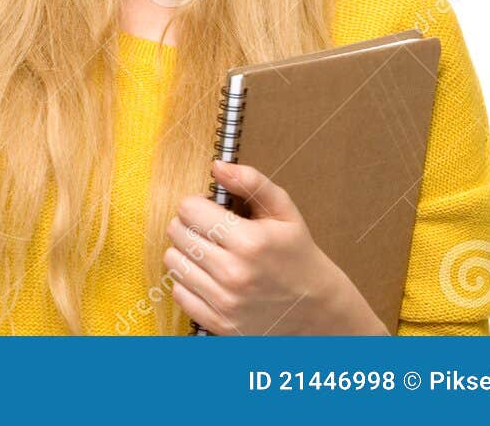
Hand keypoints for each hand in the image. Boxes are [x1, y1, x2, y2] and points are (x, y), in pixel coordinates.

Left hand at [162, 160, 386, 334]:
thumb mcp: (284, 212)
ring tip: (209, 253)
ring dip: (186, 253)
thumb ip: (251, 182)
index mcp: (250, 242)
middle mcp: (234, 273)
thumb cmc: (297, 255)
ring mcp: (225, 302)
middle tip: (211, 232)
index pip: (188, 209)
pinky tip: (209, 277)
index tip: (211, 211)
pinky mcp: (219, 324)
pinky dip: (188, 282)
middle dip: (189, 226)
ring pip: (172, 261)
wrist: (318, 310)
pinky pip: (178, 292)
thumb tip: (217, 166)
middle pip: (176, 232)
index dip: (198, 205)